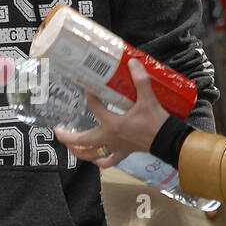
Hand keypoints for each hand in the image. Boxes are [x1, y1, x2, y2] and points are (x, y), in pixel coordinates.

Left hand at [54, 59, 168, 167]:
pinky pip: (108, 162)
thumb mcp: (148, 99)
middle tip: (57, 130)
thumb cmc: (157, 122)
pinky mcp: (123, 153)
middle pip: (83, 140)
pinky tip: (95, 160)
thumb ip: (140, 80)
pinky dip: (100, 162)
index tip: (87, 88)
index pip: (94, 108)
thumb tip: (133, 63)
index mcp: (113, 124)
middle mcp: (110, 138)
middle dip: (67, 137)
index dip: (89, 96)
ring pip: (91, 155)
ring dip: (79, 152)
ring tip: (70, 147)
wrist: (168, 140)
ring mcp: (116, 147)